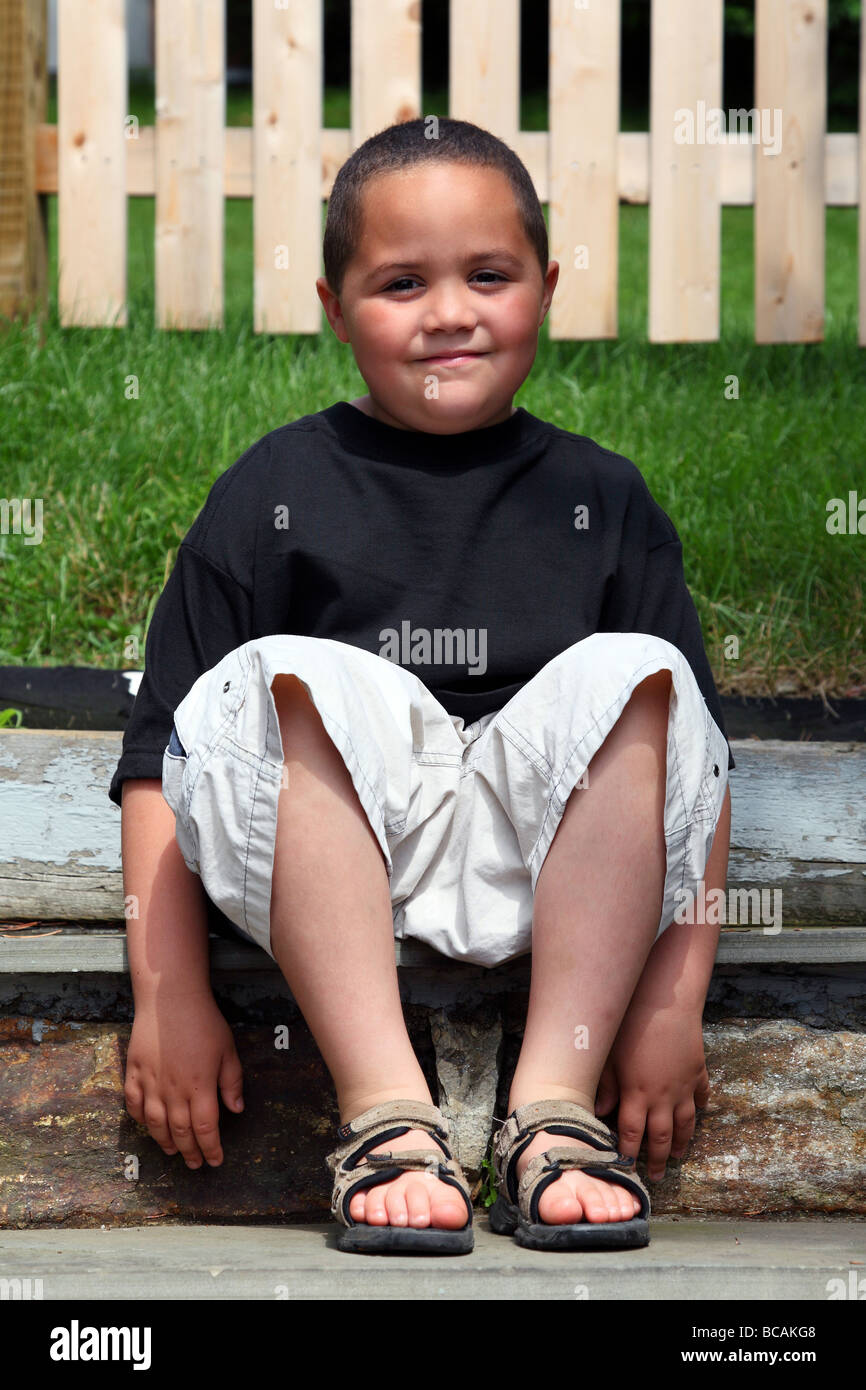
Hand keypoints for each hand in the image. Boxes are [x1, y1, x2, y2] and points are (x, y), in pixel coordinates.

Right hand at [124, 991, 244, 1168]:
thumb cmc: (204, 1022)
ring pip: (155, 1124)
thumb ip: (232, 1082)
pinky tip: (149, 1125)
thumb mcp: (228, 1050)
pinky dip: (140, 1119)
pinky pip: (133, 1104)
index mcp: (200, 1086)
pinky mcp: (134, 1072)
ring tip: (173, 1152)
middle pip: (180, 1132)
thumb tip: (236, 1110)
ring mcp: (150, 1082)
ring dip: (164, 1142)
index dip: (210, 1148)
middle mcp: (173, 1090)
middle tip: (195, 1164)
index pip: (205, 1128)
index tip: (215, 1160)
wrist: (170, 999)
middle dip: (190, 1152)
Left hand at [594, 1000, 708, 1181]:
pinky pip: (702, 1095)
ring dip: (681, 1141)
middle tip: (656, 1177)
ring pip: (685, 1123)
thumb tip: (600, 1111)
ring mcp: (683, 1086)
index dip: (628, 1153)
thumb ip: (606, 1086)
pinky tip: (699, 1113)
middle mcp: (662, 1097)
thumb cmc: (630, 1026)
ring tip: (677, 1155)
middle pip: (660, 1136)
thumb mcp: (609, 1057)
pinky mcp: (698, 1071)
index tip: (626, 1168)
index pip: (631, 1133)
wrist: (664, 1004)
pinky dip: (701, 1107)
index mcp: (636, 1094)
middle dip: (657, 1159)